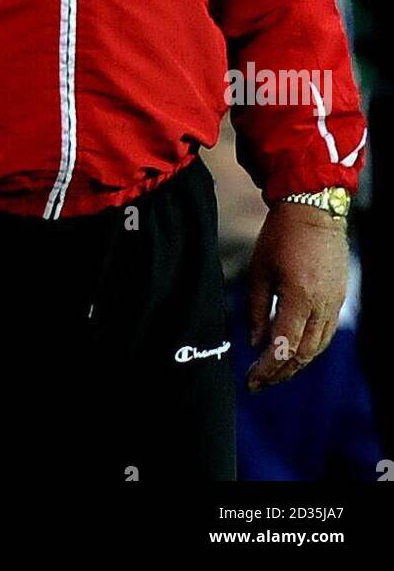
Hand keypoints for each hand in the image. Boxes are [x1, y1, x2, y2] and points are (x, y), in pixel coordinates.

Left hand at [245, 201, 348, 392]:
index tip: (251, 381)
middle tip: (259, 383)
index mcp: (299, 296)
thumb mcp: (259, 270)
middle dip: (280, 372)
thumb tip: (255, 344)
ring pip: (317, 346)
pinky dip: (309, 346)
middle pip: (303, 353)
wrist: (313, 209)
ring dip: (296, 363)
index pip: (284, 346)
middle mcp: (322, 304)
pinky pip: (325, 332)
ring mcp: (334, 302)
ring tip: (274, 371)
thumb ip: (256, 309)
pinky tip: (293, 349)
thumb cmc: (280, 236)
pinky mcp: (339, 297)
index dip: (267, 368)